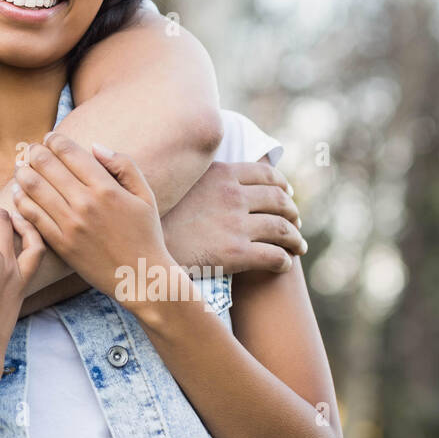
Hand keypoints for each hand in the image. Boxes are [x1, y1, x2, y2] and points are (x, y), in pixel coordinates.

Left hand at [12, 134, 171, 308]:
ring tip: (22, 167)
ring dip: (23, 171)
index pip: (70, 152)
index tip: (50, 138)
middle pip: (46, 165)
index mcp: (106, 188)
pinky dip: (20, 198)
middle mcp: (85, 203)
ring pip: (33, 187)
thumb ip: (124, 166)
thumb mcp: (145, 195)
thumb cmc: (145, 234)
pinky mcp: (59, 243)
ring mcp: (70, 224)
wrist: (140, 278)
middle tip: (32, 149)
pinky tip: (19, 192)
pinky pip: (31, 214)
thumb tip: (95, 145)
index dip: (54, 140)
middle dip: (34, 151)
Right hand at [161, 158, 303, 272]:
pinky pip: (274, 257)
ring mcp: (236, 225)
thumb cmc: (154, 217)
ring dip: (295, 239)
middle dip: (292, 212)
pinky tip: (283, 266)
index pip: (265, 174)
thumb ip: (197, 176)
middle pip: (279, 201)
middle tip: (295, 222)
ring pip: (282, 230)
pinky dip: (284, 262)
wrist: (140, 247)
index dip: (282, 184)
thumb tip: (205, 172)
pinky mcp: (236, 254)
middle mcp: (232, 196)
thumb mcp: (176, 183)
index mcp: (220, 175)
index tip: (287, 192)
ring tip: (298, 246)